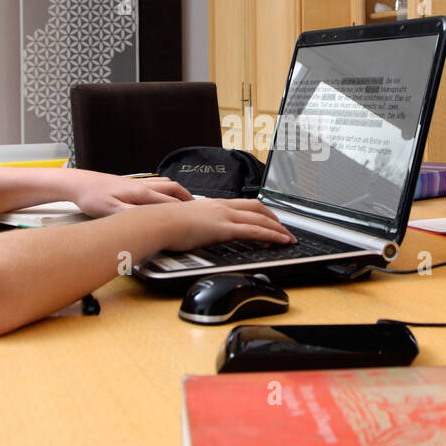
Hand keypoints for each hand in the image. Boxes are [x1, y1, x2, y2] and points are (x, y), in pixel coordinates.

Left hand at [63, 170, 192, 216]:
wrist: (79, 183)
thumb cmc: (92, 197)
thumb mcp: (110, 211)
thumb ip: (130, 216)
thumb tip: (149, 221)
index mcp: (140, 193)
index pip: (170, 201)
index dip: (185, 210)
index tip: (198, 217)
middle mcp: (142, 185)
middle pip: (173, 188)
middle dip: (188, 198)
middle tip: (199, 208)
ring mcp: (137, 182)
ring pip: (166, 184)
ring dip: (179, 192)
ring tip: (187, 200)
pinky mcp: (131, 183)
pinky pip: (157, 183)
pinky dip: (167, 188)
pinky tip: (164, 192)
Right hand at [146, 197, 294, 251]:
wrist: (157, 223)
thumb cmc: (165, 224)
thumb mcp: (186, 220)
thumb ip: (197, 223)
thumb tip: (197, 230)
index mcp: (214, 204)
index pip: (245, 204)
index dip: (261, 212)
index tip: (269, 220)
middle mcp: (222, 206)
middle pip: (257, 207)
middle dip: (274, 218)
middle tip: (284, 229)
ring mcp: (224, 215)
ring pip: (260, 218)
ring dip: (278, 228)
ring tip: (288, 238)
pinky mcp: (223, 228)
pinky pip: (254, 230)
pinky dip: (272, 235)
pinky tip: (280, 241)